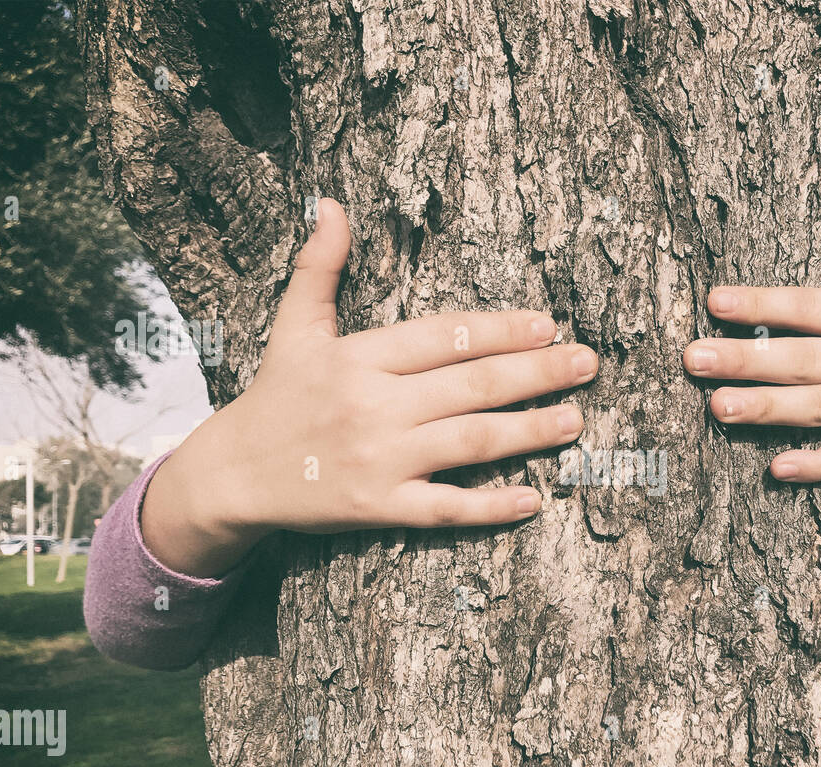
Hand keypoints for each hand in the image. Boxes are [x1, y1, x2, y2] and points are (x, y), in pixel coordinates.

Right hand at [142, 200, 597, 576]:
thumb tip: (330, 204)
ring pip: (470, 443)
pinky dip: (489, 506)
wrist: (233, 475)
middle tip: (587, 364)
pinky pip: (445, 508)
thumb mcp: (292, 327)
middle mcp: (373, 406)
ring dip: (528, 431)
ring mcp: (379, 460)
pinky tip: (532, 498)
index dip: (501, 329)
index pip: (445, 336)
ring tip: (575, 421)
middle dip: (537, 373)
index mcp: (358, 357)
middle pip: (472, 385)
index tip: (548, 324)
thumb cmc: (275, 397)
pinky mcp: (379, 508)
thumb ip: (318, 268)